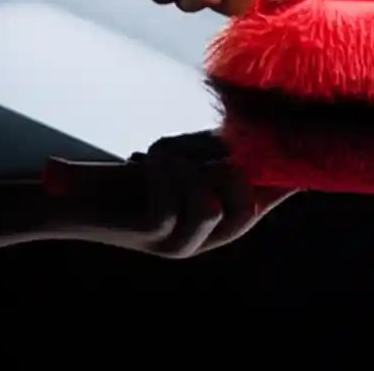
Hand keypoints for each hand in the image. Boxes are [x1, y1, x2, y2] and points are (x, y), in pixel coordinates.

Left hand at [42, 132, 293, 258]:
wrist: (67, 198)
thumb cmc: (125, 178)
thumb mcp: (179, 161)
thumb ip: (216, 153)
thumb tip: (257, 129)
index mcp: (213, 222)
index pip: (260, 204)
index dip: (284, 183)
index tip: (306, 159)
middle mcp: (198, 240)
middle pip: (244, 214)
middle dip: (236, 174)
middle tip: (213, 149)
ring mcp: (172, 244)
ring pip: (207, 210)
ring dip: (188, 169)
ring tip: (163, 152)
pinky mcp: (145, 236)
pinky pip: (168, 208)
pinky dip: (164, 174)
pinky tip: (148, 159)